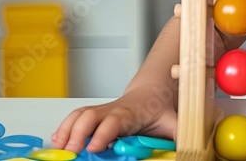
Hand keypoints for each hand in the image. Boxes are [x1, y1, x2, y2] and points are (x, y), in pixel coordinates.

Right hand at [50, 85, 176, 152]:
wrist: (152, 94)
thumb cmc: (159, 111)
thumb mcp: (173, 122)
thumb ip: (179, 134)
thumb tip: (188, 148)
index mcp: (130, 112)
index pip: (114, 121)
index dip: (103, 133)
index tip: (94, 147)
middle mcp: (111, 110)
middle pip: (89, 116)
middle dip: (77, 133)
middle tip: (70, 152)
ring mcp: (100, 111)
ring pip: (78, 116)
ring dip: (66, 131)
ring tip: (58, 149)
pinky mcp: (93, 115)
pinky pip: (74, 118)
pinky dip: (63, 129)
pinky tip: (57, 141)